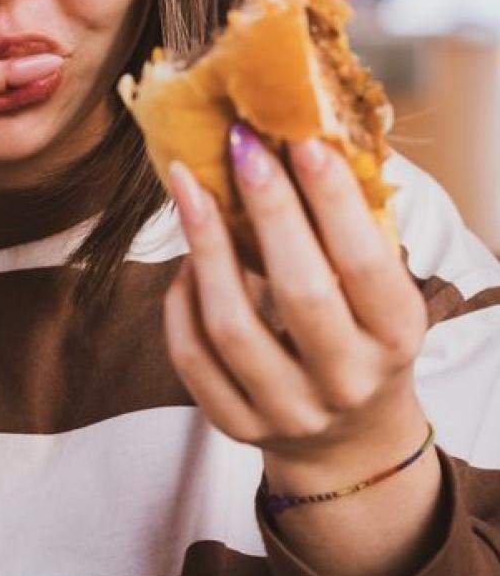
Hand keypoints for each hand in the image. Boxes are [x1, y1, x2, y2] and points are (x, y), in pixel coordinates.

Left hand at [163, 122, 429, 475]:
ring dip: (206, 246)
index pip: (364, 265)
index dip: (333, 200)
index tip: (302, 139)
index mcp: (395, 339)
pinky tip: (186, 257)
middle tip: (241, 142)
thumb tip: (297, 138)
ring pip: (231, 327)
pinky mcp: (236, 426)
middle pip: (300, 292)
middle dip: (267, 208)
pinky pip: (192, 358)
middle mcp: (346, 381)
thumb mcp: (381, 296)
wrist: (351, 437)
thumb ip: (350, 235)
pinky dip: (181, 300)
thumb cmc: (363, 336)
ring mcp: (288, 411)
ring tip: (191, 188)